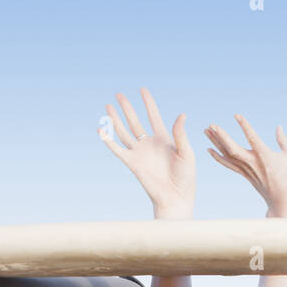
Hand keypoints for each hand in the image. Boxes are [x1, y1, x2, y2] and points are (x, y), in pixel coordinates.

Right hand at [98, 87, 194, 218]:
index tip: (142, 90)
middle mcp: (150, 144)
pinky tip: (101, 129)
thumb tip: (181, 115)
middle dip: (127, 108)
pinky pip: (118, 149)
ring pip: (124, 132)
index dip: (148, 103)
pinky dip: (109, 140)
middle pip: (135, 122)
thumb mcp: (186, 152)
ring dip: (116, 120)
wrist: (176, 197)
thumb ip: (180, 134)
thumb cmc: (185, 177)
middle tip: (119, 95)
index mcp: (164, 140)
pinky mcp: (132, 163)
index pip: (153, 116)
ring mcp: (140, 153)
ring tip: (108, 106)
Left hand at [204, 114, 286, 217]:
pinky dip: (218, 157)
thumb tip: (278, 127)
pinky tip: (209, 149)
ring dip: (216, 143)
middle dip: (221, 136)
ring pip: (228, 155)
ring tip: (206, 131)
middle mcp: (253, 164)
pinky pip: (229, 165)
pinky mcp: (245, 175)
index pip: (253, 139)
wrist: (283, 201)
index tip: (236, 115)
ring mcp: (247, 170)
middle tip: (211, 124)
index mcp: (266, 157)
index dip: (244, 127)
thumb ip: (284, 141)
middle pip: (233, 149)